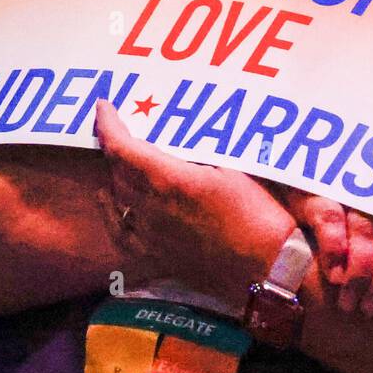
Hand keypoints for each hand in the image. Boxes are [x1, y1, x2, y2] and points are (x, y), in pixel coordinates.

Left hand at [93, 99, 294, 303]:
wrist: (269, 266)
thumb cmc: (258, 214)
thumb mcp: (234, 168)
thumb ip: (201, 149)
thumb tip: (185, 129)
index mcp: (170, 181)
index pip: (124, 148)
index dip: (109, 125)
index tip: (103, 106)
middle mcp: (153, 209)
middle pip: (117, 171)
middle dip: (114, 145)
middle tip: (121, 125)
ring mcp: (152, 236)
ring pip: (118, 197)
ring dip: (116, 172)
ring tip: (122, 155)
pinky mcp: (159, 256)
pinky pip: (122, 231)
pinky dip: (111, 211)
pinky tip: (109, 200)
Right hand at [273, 187, 372, 316]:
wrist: (292, 182)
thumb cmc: (337, 222)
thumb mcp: (369, 237)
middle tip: (370, 309)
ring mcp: (348, 191)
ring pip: (365, 232)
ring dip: (359, 274)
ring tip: (348, 304)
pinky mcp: (316, 188)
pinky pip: (330, 219)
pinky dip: (334, 250)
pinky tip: (334, 276)